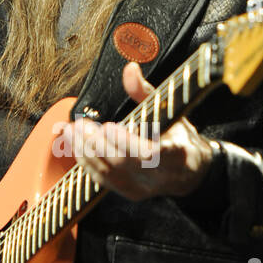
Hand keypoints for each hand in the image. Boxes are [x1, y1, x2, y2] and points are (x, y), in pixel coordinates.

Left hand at [65, 61, 214, 200]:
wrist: (189, 172)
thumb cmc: (178, 137)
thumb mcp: (169, 111)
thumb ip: (145, 91)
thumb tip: (130, 69)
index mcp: (175, 153)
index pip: (151, 153)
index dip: (128, 142)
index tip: (110, 126)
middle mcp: (159, 175)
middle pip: (124, 163)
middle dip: (98, 143)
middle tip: (81, 125)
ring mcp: (144, 187)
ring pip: (109, 173)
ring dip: (86, 150)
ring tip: (72, 131)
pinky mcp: (130, 193)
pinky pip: (103, 181)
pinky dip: (87, 162)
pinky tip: (76, 146)